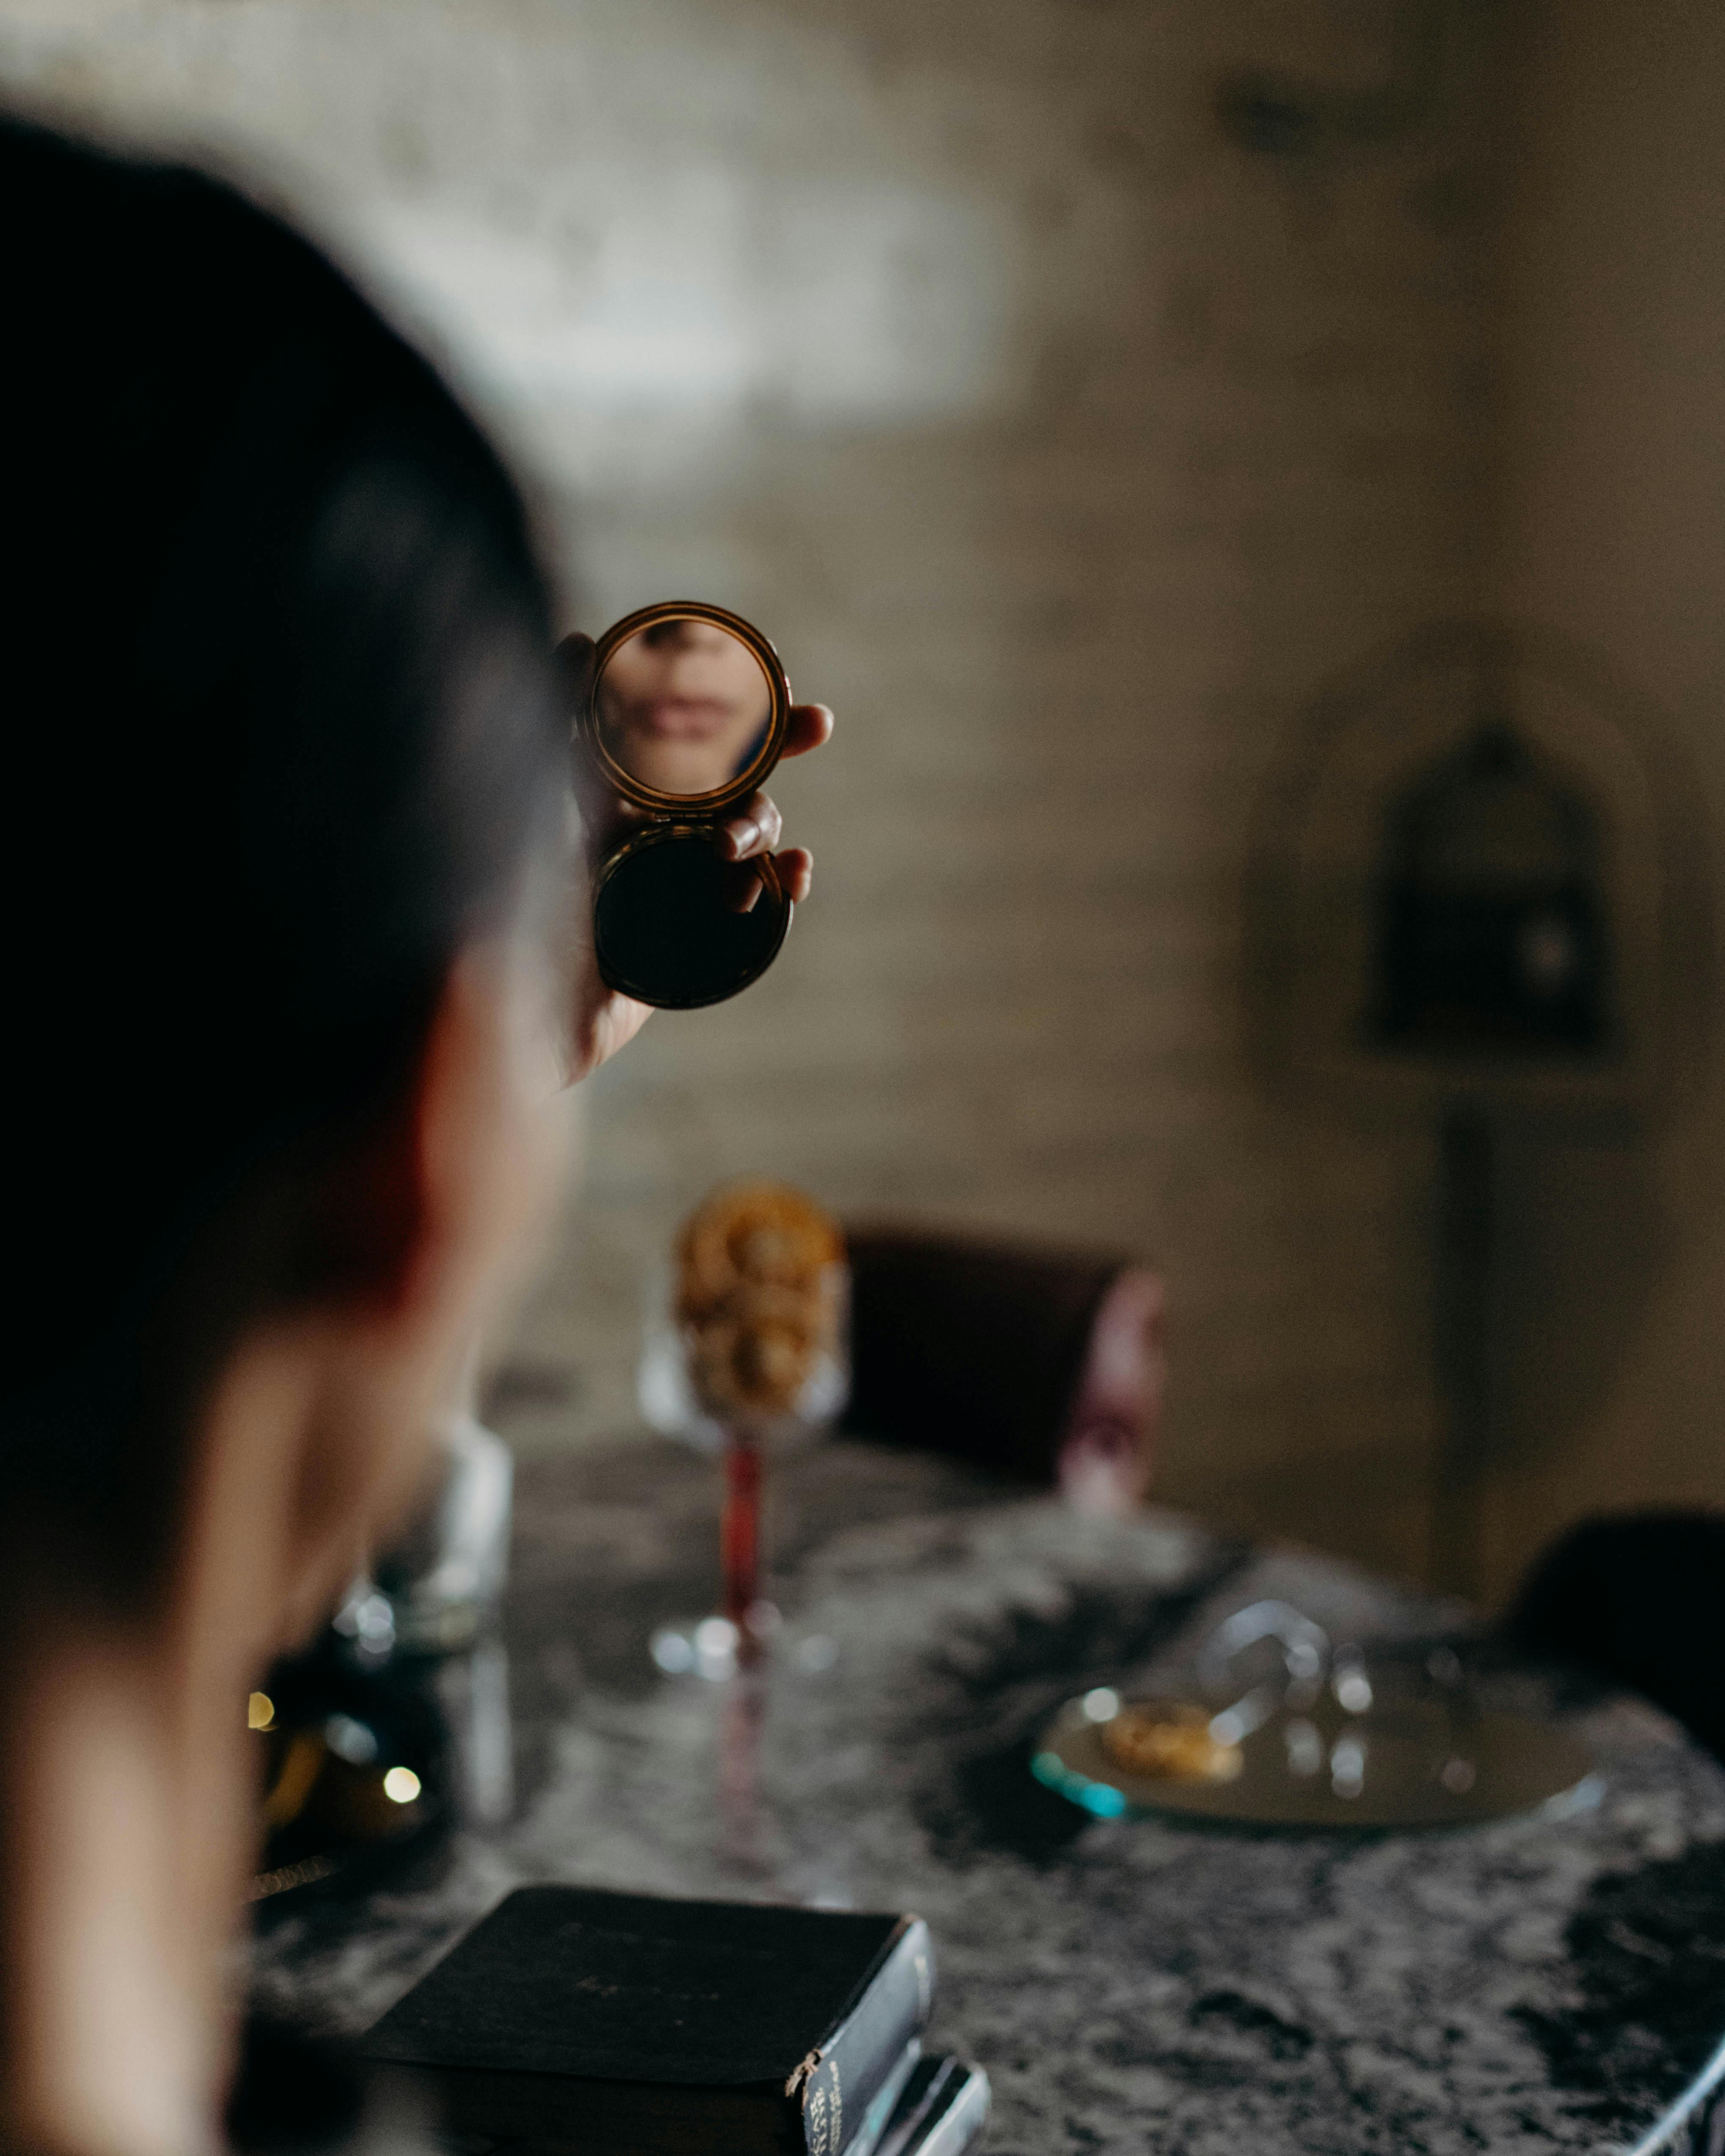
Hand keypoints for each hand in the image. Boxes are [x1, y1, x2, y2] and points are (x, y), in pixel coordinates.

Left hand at [555, 632, 832, 1081]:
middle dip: (777, 742)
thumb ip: (555, 728)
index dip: (721, 694)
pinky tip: (795, 876)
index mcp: (613, 791)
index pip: (680, 728)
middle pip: (729, 771)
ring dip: (760, 824)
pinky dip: (786, 881)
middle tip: (817, 722)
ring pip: (748, 833)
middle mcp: (650, 829)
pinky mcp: (699, 937)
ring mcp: (678, 881)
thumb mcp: (529, 800)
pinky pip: (761, 901)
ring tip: (734, 846)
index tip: (771, 663)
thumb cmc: (506, 904)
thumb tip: (579, 641)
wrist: (513, 1007)